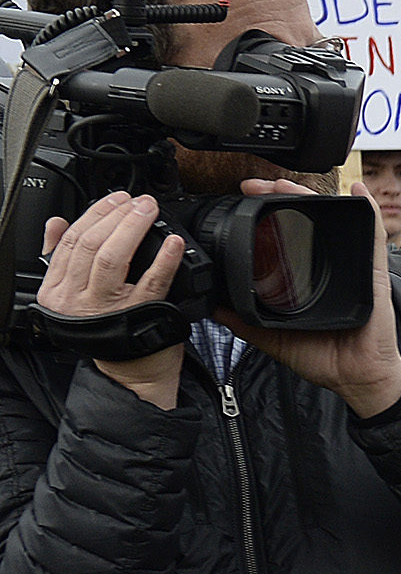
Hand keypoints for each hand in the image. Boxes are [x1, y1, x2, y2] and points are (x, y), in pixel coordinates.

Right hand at [37, 193, 186, 407]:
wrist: (131, 374)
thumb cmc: (106, 332)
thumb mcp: (72, 295)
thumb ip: (60, 259)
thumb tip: (55, 222)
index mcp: (58, 290)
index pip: (69, 241)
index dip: (93, 214)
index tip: (114, 199)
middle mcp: (78, 298)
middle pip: (89, 244)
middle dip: (115, 216)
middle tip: (137, 201)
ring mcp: (108, 307)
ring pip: (111, 258)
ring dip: (133, 228)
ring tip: (149, 210)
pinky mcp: (139, 315)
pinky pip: (151, 281)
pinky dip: (163, 258)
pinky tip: (172, 242)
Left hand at [214, 179, 400, 417]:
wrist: (357, 378)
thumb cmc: (325, 359)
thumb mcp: (274, 338)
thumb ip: (245, 322)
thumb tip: (214, 307)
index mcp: (307, 278)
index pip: (285, 234)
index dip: (266, 212)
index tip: (244, 199)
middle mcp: (330, 267)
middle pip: (307, 219)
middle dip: (282, 195)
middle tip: (257, 186)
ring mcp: (353, 267)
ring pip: (334, 221)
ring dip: (312, 196)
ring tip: (290, 184)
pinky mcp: (374, 275)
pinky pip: (373, 237)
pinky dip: (368, 212)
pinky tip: (358, 192)